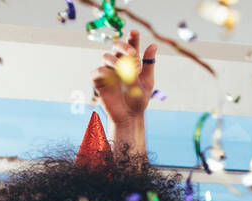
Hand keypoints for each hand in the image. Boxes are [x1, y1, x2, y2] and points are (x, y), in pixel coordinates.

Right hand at [91, 30, 154, 144]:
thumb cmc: (139, 99)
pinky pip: (98, 71)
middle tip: (133, 53)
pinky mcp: (98, 80)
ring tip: (126, 72)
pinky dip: (105, 72)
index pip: (130, 45)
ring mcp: (107, 71)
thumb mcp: (147, 82)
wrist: (130, 116)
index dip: (131, 38)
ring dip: (116, 61)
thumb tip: (153, 45)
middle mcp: (117, 63)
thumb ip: (149, 64)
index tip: (134, 33)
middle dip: (123, 46)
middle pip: (116, 46)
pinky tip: (113, 78)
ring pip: (106, 56)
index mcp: (130, 62)